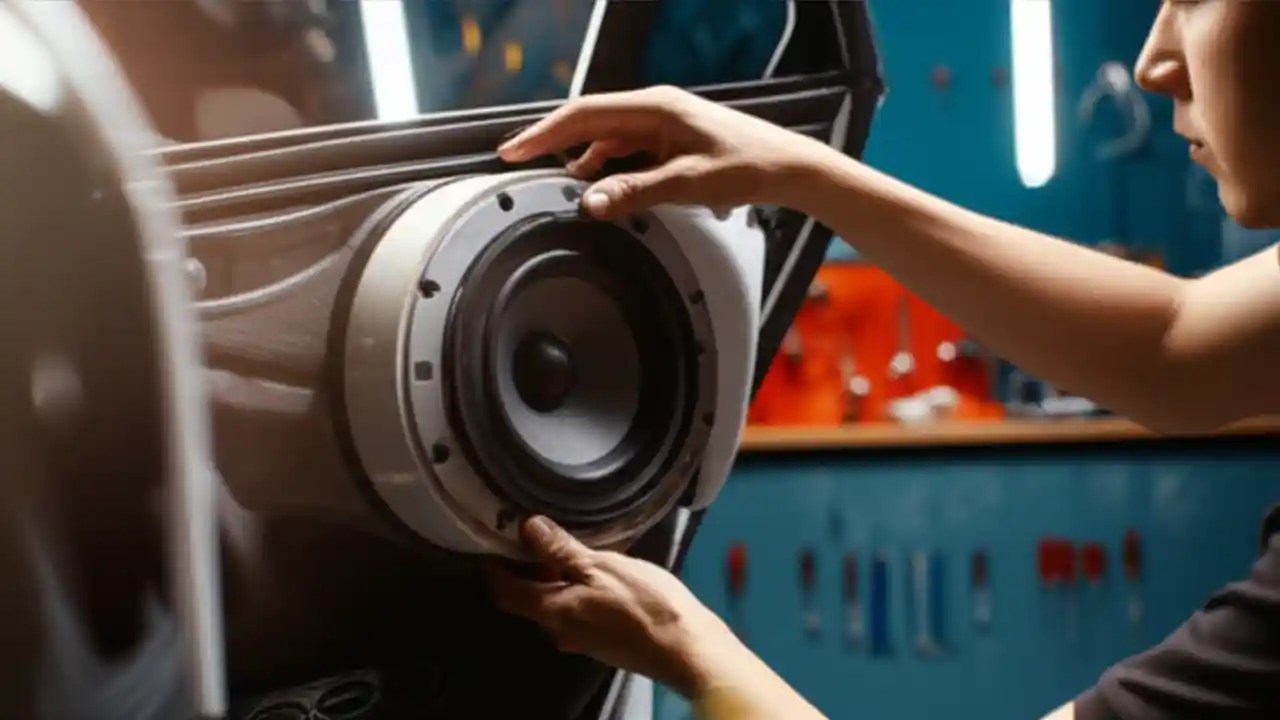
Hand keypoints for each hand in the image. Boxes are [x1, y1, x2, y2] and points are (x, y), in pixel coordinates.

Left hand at [486, 516, 738, 697]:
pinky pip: (578, 611)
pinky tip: (596, 573)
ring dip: (555, 578)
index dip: (494, 569)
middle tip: (533, 535)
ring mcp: (583, 640)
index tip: (490, 545)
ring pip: (556, 604)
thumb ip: (561, 549)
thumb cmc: (644, 605)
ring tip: (568, 547)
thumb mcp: (601, 566)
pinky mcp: (604, 642)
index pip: (506, 592)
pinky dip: (576, 590)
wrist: (686, 649)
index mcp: (552, 612)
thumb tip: (527, 528)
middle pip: (530, 599)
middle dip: (528, 568)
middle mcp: (560, 631)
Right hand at [498, 85, 834, 218]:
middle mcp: (655, 108)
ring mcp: (662, 123)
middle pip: (588, 121)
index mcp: (655, 107)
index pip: (584, 114)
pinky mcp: (670, 140)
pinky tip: (601, 187)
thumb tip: (591, 201)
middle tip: (516, 162)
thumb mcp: (688, 184)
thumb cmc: (749, 165)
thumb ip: (636, 192)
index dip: (544, 133)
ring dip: (581, 160)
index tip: (513, 150)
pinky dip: (607, 168)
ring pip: (606, 138)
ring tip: (554, 184)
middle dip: (551, 143)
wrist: (790, 167)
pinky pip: (626, 150)